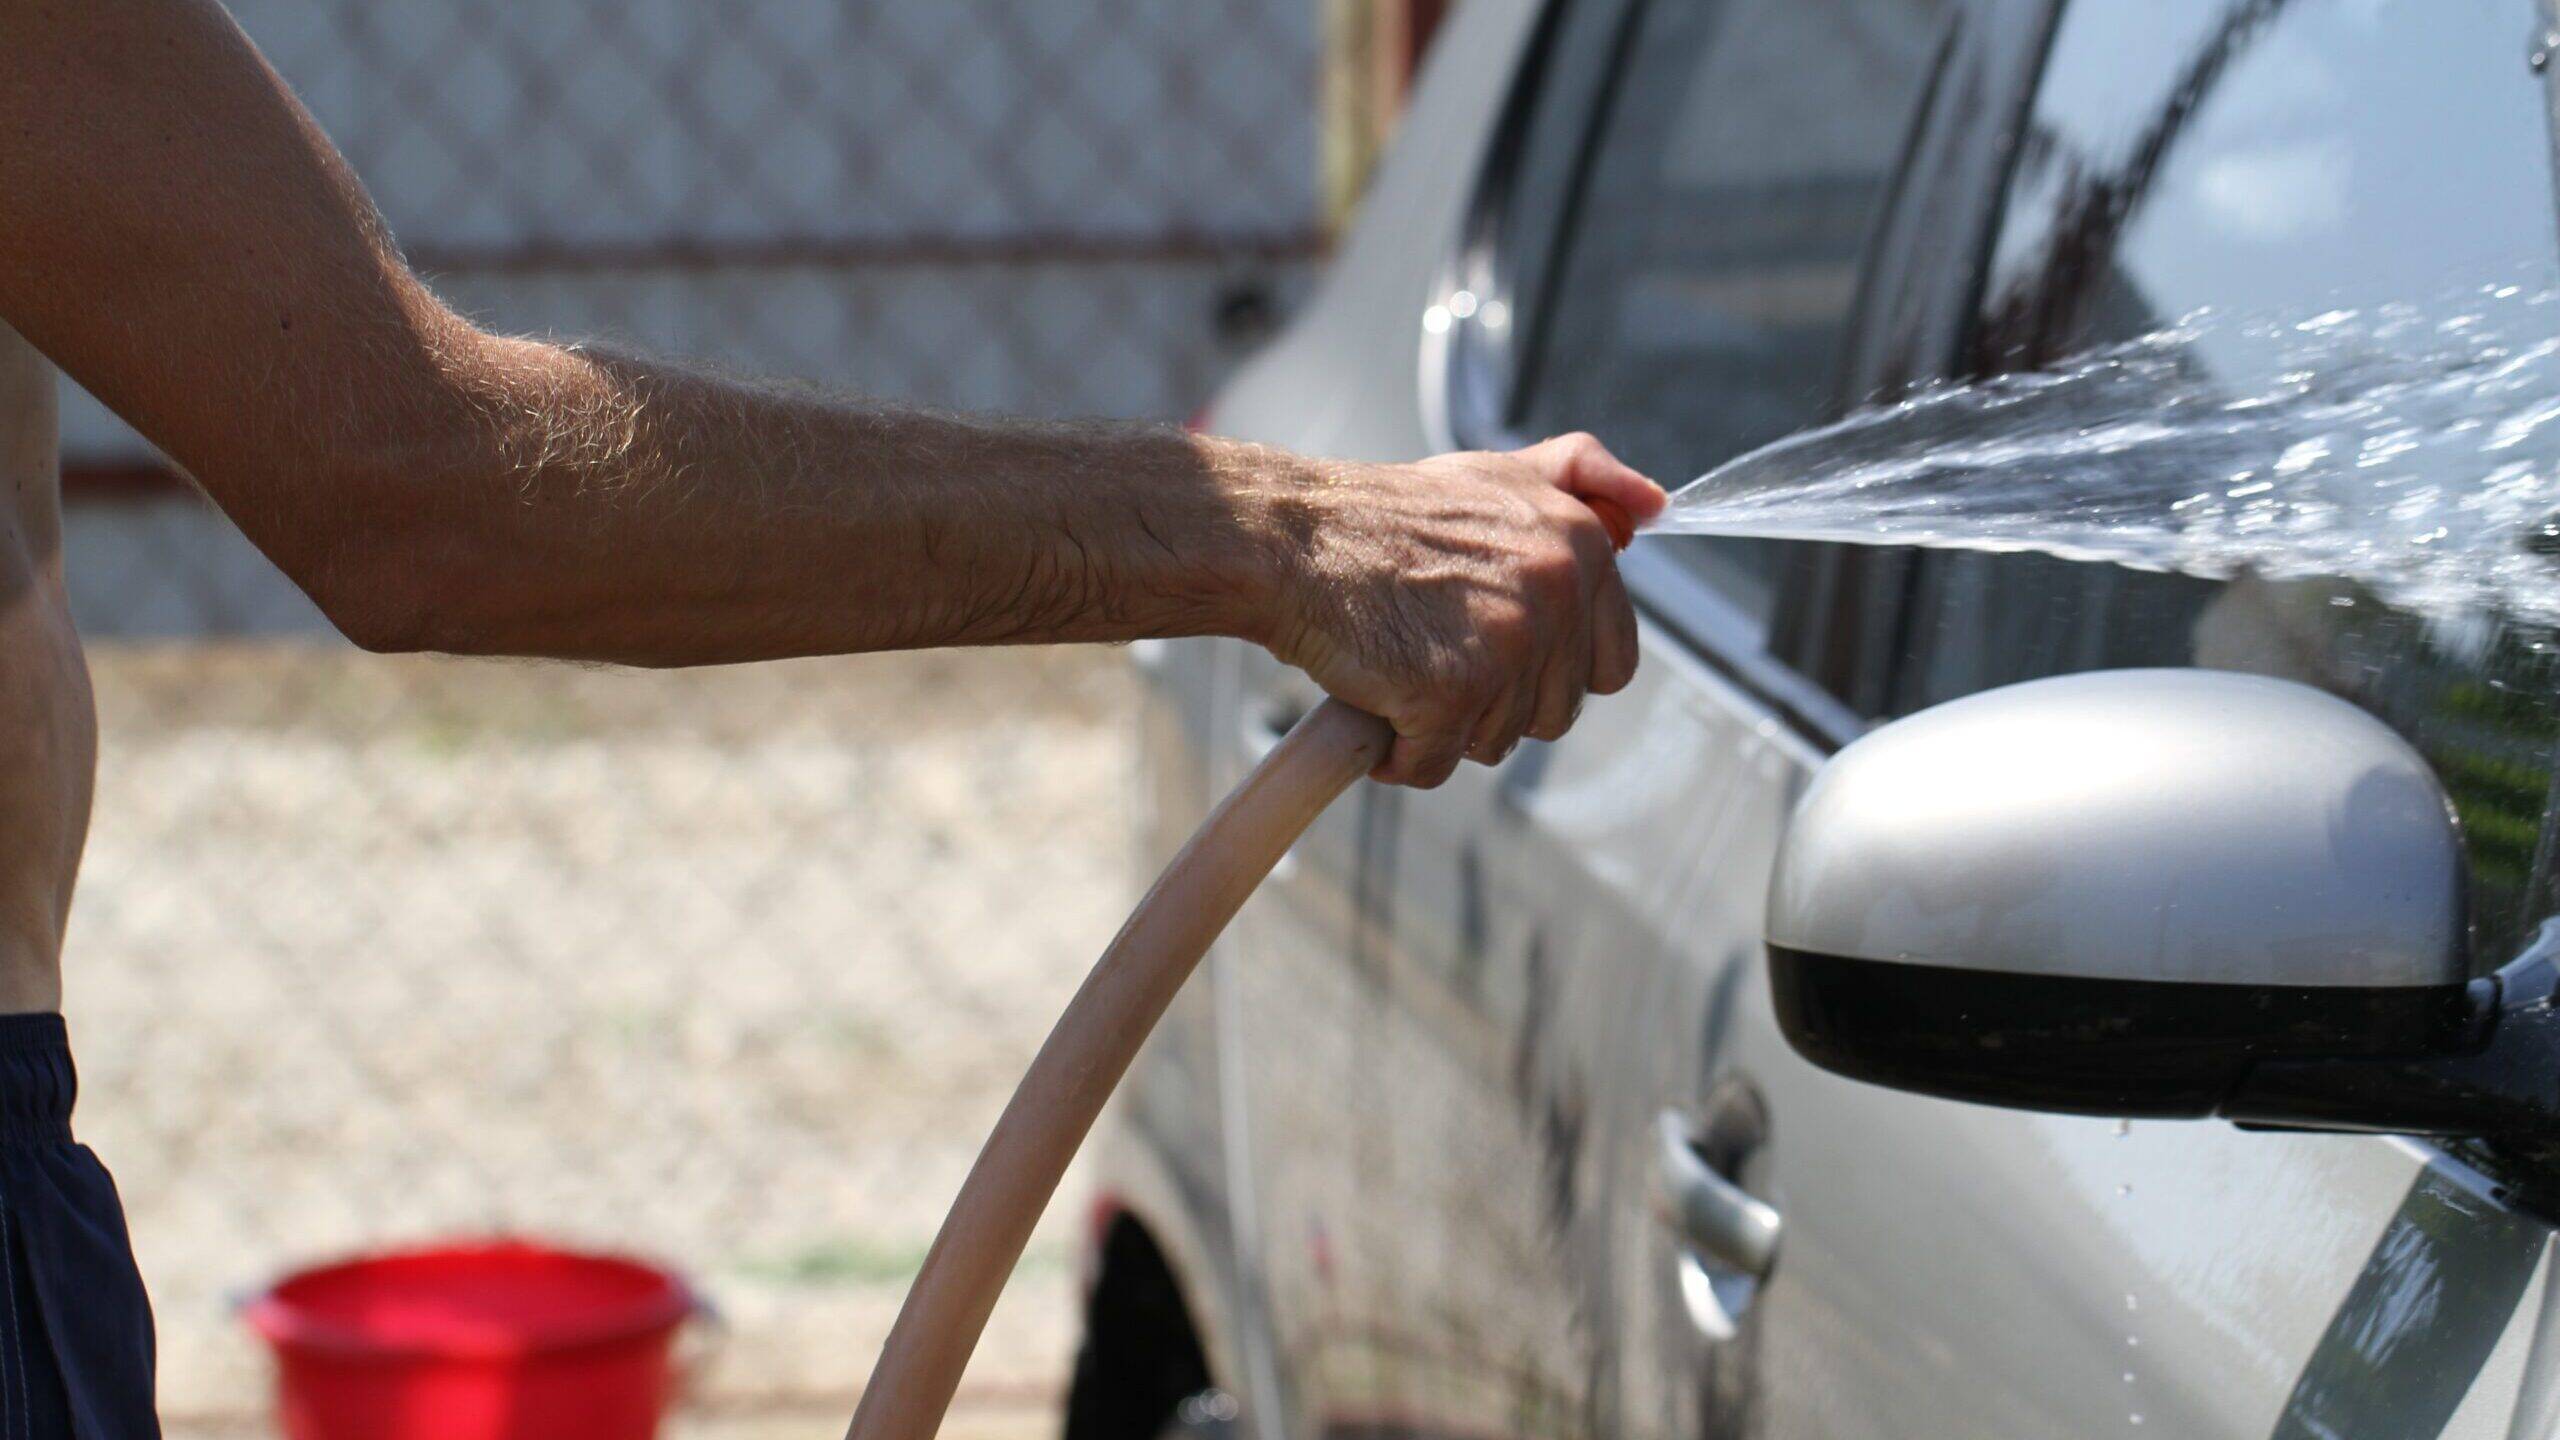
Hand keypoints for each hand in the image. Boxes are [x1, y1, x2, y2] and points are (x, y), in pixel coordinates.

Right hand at [1261, 433, 1666, 786]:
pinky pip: (1436, 764)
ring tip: (1401, 663)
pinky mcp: (1452, 693)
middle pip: (1555, 712)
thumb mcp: (1500, 474)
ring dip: (1445, 723)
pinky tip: (1374, 696)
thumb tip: (1656, 509)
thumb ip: (1583, 479)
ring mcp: (1508, 645)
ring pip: (1498, 740)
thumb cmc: (1386, 516)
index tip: (1491, 645)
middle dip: (1495, 700)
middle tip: (1434, 648)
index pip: (1611, 662)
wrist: (1293, 538)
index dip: (1548, 670)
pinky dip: (1399, 751)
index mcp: (1581, 545)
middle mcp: (1558, 590)